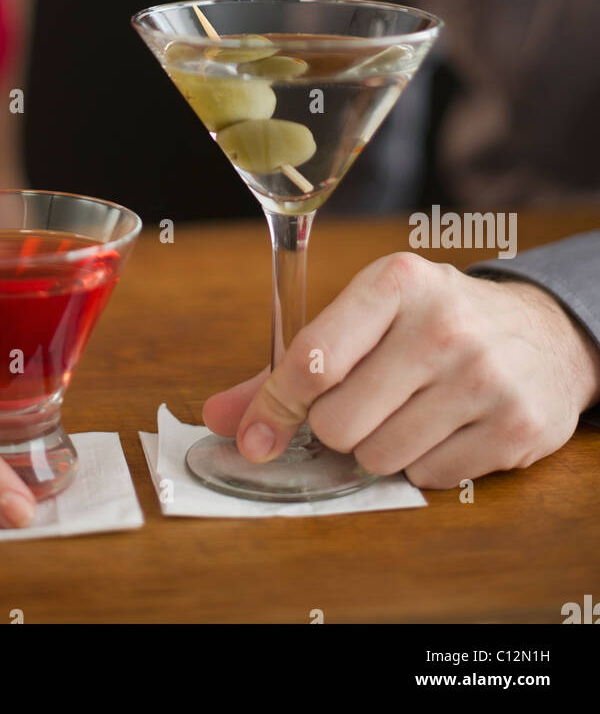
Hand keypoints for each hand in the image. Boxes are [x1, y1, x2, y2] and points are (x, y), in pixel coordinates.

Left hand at [202, 253, 599, 488]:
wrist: (542, 332)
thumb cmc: (434, 323)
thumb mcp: (368, 318)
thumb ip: (291, 369)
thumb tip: (219, 418)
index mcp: (396, 282)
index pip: (312, 359)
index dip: (274, 408)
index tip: (256, 437)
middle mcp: (443, 325)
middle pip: (338, 423)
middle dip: (338, 427)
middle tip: (367, 402)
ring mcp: (483, 377)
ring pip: (378, 458)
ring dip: (380, 448)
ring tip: (410, 411)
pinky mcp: (514, 426)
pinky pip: (428, 479)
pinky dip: (425, 465)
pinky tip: (447, 427)